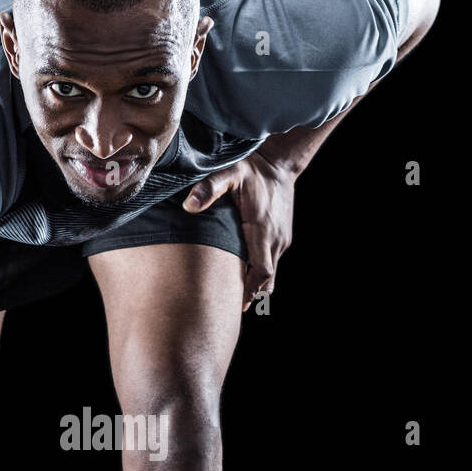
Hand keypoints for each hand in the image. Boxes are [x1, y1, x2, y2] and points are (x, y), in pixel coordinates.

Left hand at [183, 151, 296, 310]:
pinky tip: (247, 277)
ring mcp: (281, 239)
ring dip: (257, 284)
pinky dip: (261, 273)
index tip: (239, 304)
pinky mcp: (282, 236)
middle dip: (253, 293)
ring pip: (271, 272)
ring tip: (239, 298)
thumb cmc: (252, 169)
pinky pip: (272, 261)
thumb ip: (209, 188)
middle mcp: (276, 239)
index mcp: (262, 230)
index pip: (261, 271)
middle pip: (267, 278)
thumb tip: (189, 206)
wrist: (279, 162)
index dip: (251, 289)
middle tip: (234, 308)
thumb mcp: (229, 173)